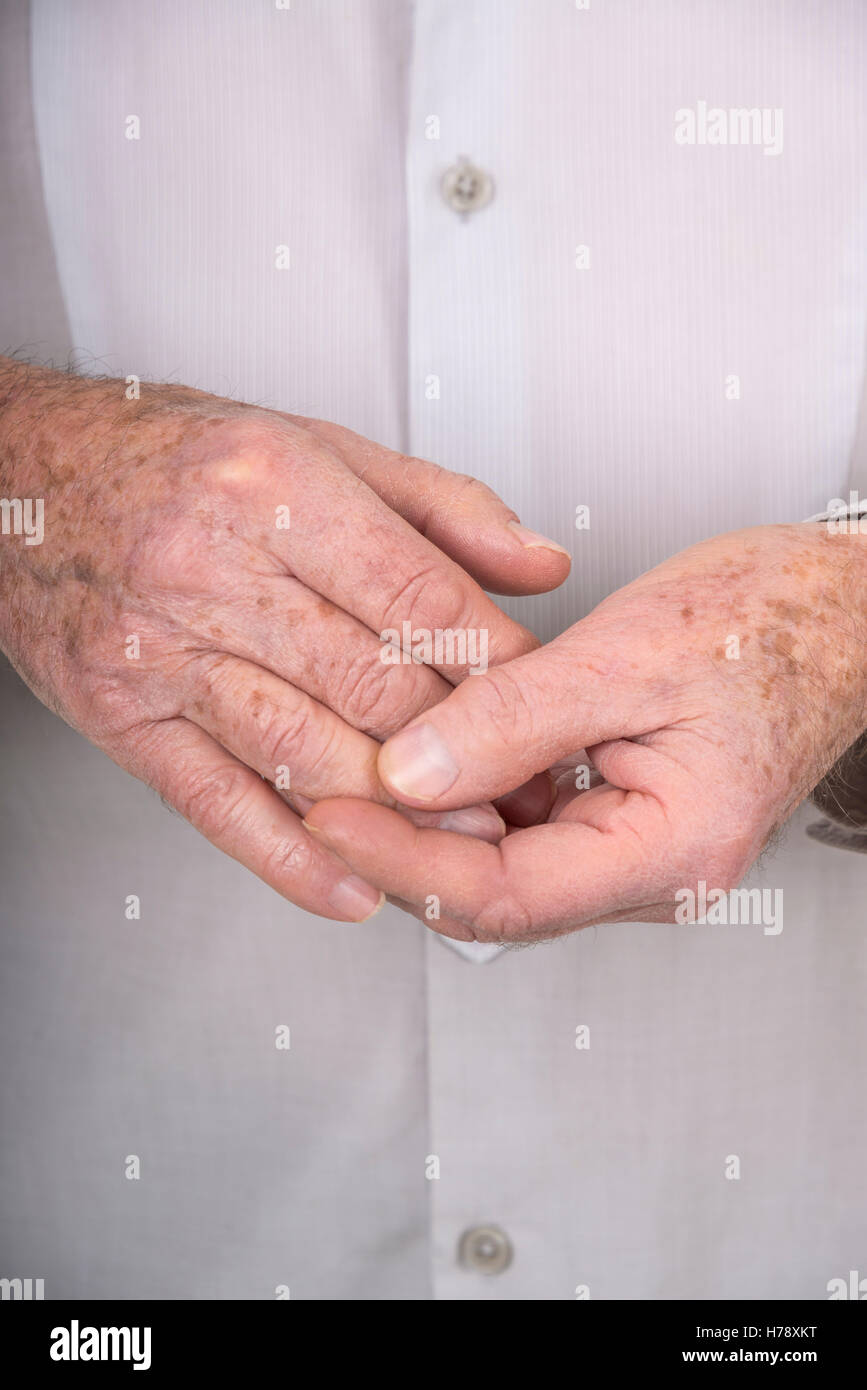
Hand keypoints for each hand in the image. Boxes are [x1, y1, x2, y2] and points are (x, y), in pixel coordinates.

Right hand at [0, 360, 568, 919]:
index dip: (499, 665)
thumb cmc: (176, 460)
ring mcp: (158, 652)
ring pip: (302, 751)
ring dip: (399, 815)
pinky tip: (353, 886)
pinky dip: (290, 859)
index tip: (546, 704)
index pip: (419, 596)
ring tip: (471, 845)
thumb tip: (544, 567)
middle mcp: (210, 567)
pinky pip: (217, 804)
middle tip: (531, 789)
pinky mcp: (121, 718)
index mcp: (272, 484)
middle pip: (371, 682)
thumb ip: (444, 508)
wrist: (23, 482)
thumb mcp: (320, 445)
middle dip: (467, 748)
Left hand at [305, 524, 866, 940]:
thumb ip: (514, 717)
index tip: (330, 811)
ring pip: (504, 868)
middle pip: (495, 896)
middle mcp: (656, 872)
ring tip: (353, 775)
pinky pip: (529, 831)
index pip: (505, 894)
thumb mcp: (630, 654)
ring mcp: (638, 852)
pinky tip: (424, 760)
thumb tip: (409, 770)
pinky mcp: (623, 820)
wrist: (845, 611)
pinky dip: (471, 799)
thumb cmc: (773, 620)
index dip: (403, 859)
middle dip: (401, 849)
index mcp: (674, 847)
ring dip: (430, 825)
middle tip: (319, 792)